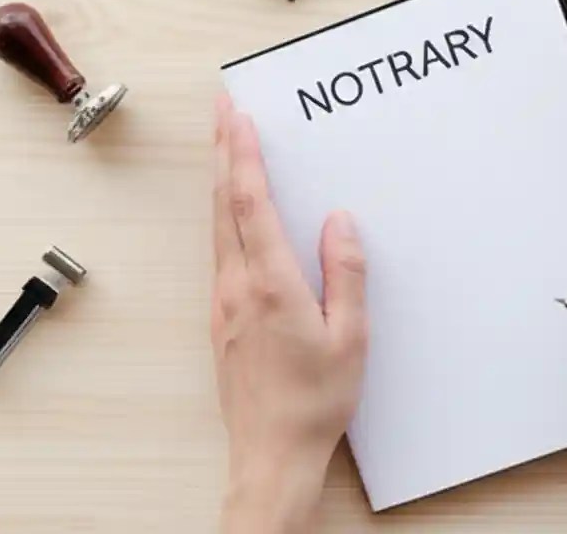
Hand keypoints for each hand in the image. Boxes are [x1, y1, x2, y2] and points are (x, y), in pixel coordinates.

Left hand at [212, 95, 368, 533]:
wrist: (271, 453)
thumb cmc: (315, 401)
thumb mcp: (350, 337)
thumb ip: (345, 274)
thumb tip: (339, 223)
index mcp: (271, 285)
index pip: (250, 204)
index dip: (243, 156)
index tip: (238, 118)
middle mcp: (237, 288)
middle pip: (223, 206)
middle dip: (222, 153)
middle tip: (221, 112)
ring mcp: (223, 304)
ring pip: (216, 228)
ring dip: (219, 182)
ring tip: (224, 149)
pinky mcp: (221, 319)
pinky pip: (220, 253)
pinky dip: (223, 217)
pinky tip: (231, 213)